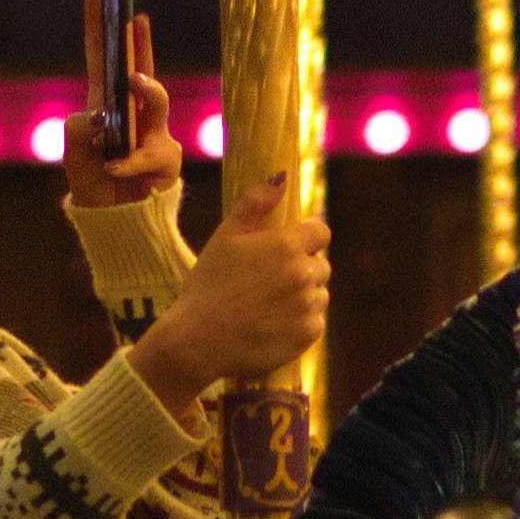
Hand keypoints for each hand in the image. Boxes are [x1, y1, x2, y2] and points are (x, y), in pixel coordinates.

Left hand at [73, 0, 182, 203]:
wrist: (116, 224)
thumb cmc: (93, 185)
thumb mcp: (73, 154)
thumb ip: (78, 129)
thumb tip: (100, 116)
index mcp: (105, 103)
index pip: (103, 54)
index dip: (100, 21)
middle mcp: (133, 112)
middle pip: (141, 66)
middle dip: (141, 41)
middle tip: (136, 17)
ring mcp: (154, 132)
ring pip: (156, 101)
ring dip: (145, 93)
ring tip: (133, 85)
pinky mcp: (167, 158)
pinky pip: (153, 151)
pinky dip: (130, 163)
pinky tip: (116, 171)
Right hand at [135, 174, 330, 412]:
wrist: (198, 341)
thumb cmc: (207, 285)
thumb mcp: (225, 237)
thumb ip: (254, 203)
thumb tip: (280, 177)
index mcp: (286, 245)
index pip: (321, 232)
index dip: (305, 238)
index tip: (287, 248)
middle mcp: (304, 273)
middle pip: (320, 264)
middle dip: (301, 268)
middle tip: (267, 282)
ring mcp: (309, 306)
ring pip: (319, 294)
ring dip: (302, 296)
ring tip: (266, 305)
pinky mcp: (308, 334)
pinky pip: (315, 321)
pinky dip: (299, 322)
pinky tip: (271, 324)